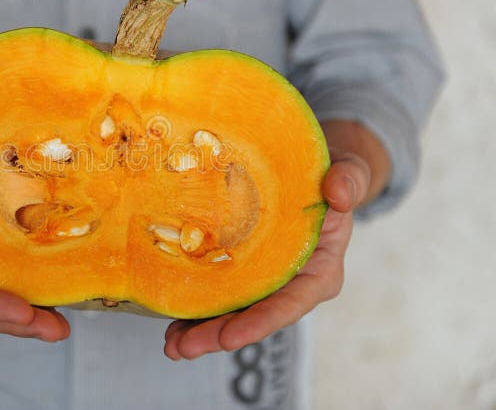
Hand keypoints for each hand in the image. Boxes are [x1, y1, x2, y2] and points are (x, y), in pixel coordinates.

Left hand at [162, 147, 370, 359]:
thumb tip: (339, 191)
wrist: (311, 171)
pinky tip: (169, 322)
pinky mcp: (242, 271)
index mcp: (318, 271)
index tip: (229, 338)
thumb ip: (348, 180)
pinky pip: (217, 293)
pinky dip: (194, 308)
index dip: (259, 322)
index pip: (290, 303)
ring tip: (171, 346)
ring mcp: (263, 282)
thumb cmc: (331, 173)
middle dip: (218, 335)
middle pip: (253, 316)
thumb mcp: (347, 170)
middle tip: (184, 348)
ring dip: (199, 330)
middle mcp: (290, 285)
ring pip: (231, 312)